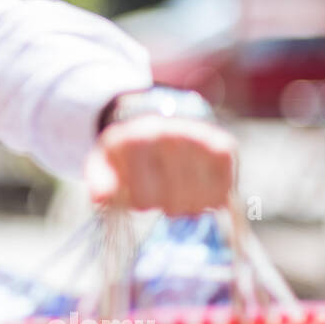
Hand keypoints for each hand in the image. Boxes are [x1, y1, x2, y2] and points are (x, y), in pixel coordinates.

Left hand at [85, 115, 235, 214]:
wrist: (158, 117)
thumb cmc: (129, 150)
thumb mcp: (104, 161)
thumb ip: (99, 181)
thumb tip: (100, 199)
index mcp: (139, 139)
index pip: (145, 199)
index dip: (142, 204)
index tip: (140, 195)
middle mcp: (173, 134)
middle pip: (175, 203)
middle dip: (166, 206)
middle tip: (162, 197)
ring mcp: (201, 139)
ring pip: (202, 199)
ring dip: (190, 205)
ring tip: (179, 194)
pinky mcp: (225, 145)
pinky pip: (225, 187)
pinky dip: (214, 197)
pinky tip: (200, 191)